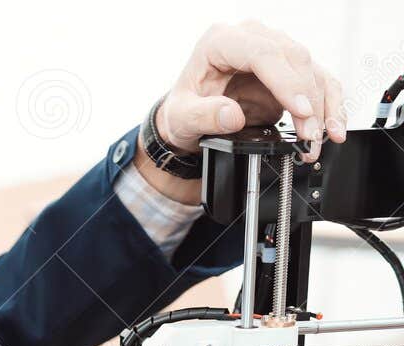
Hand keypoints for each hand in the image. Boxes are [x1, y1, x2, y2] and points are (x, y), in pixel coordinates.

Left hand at [157, 21, 344, 160]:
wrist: (189, 116)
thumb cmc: (182, 111)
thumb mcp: (180, 118)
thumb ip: (201, 116)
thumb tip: (231, 116)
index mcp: (221, 41)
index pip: (263, 54)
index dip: (286, 82)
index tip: (300, 111)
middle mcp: (251, 38)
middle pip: (294, 60)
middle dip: (308, 101)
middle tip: (310, 136)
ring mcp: (273, 49)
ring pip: (312, 70)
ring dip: (323, 106)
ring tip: (320, 139)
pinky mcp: (288, 68)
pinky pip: (318, 80)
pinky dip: (329, 104)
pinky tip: (333, 126)